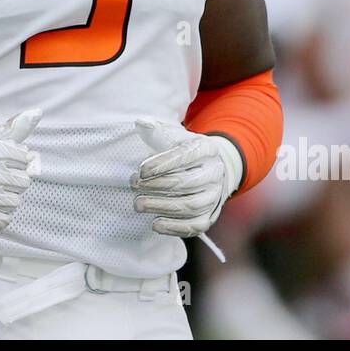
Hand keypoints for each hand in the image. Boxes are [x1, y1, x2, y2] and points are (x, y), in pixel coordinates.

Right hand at [0, 109, 40, 233]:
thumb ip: (11, 127)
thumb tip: (37, 112)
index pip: (23, 158)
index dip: (16, 159)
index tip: (4, 159)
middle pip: (23, 181)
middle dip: (14, 178)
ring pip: (15, 202)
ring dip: (7, 197)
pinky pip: (4, 220)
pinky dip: (0, 215)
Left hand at [131, 118, 241, 237]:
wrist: (211, 169)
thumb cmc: (185, 152)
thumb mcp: (173, 136)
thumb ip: (157, 131)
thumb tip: (141, 123)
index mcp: (206, 149)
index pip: (185, 156)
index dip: (161, 164)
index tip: (140, 170)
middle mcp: (215, 173)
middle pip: (186, 183)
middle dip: (156, 186)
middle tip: (134, 185)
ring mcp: (215, 196)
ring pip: (191, 206)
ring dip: (162, 207)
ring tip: (139, 204)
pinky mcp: (210, 216)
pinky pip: (196, 226)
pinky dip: (175, 227)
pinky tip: (155, 224)